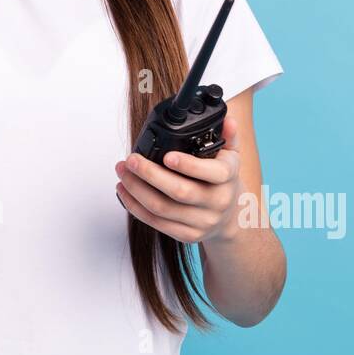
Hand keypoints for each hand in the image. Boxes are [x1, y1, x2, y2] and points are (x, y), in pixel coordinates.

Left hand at [115, 115, 242, 243]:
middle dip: (150, 174)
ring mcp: (202, 222)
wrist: (231, 218)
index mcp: (228, 179)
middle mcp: (217, 202)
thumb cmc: (223, 181)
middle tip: (131, 160)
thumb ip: (227, 136)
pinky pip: (157, 223)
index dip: (188, 165)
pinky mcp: (187, 235)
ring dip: (136, 190)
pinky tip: (125, 192)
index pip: (212, 173)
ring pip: (163, 209)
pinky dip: (136, 207)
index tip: (167, 156)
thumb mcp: (231, 157)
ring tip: (122, 172)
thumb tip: (228, 120)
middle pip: (180, 192)